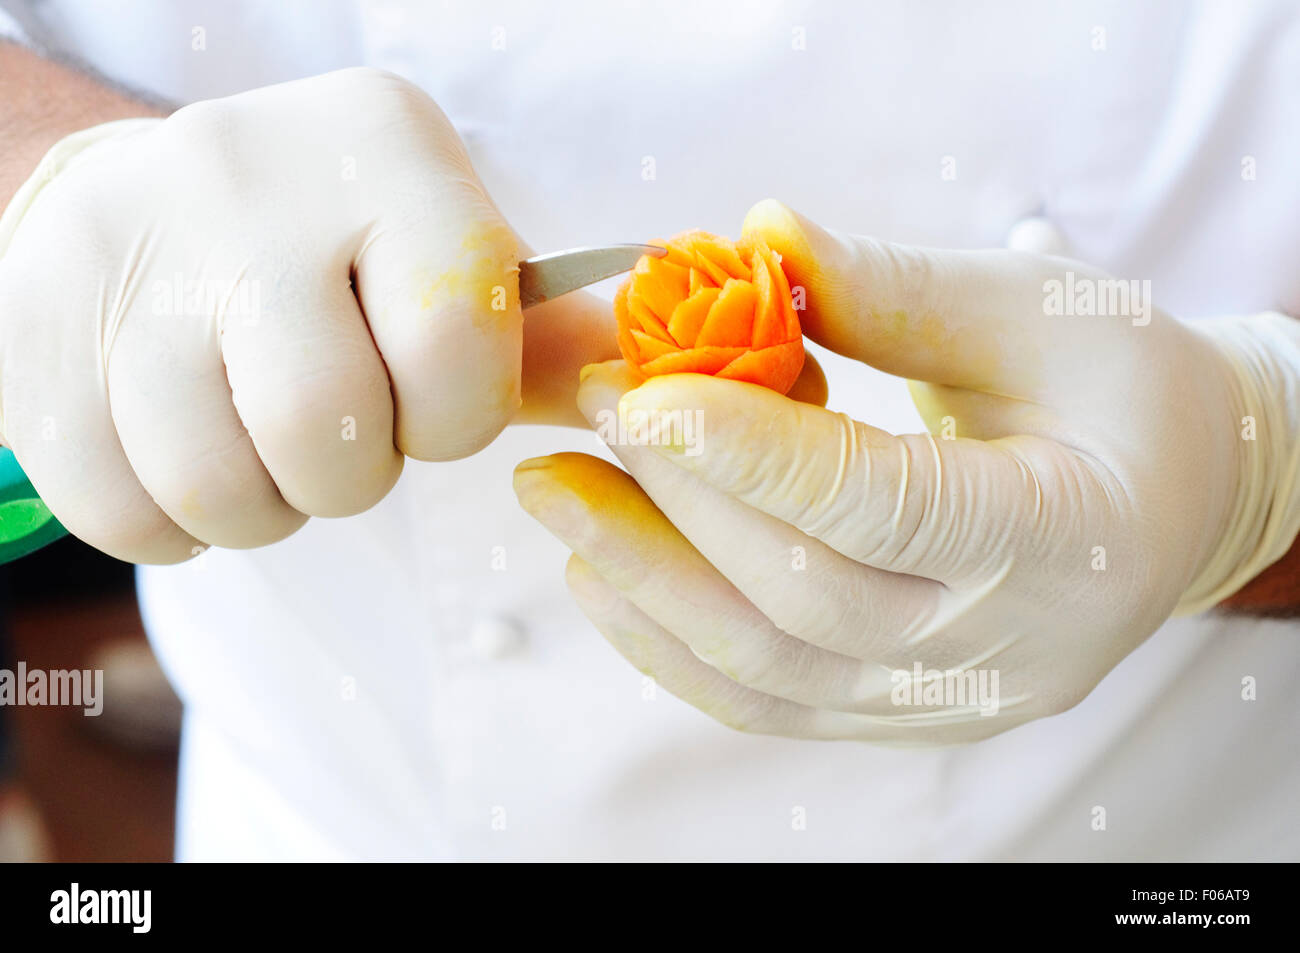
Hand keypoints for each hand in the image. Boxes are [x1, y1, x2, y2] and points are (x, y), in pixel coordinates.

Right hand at [0, 67, 608, 561]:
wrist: (146, 204)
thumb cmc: (335, 255)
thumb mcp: (443, 262)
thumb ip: (535, 341)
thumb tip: (637, 397)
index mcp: (387, 150)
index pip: (454, 345)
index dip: (449, 419)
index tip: (423, 402)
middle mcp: (247, 177)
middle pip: (326, 431)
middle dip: (350, 473)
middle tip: (336, 431)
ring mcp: (124, 248)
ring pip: (217, 488)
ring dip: (262, 507)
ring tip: (261, 444)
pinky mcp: (31, 329)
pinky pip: (121, 511)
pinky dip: (171, 524)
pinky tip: (184, 454)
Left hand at [515, 201, 1299, 743]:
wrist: (1174, 500)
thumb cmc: (1122, 392)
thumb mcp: (1038, 315)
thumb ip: (897, 290)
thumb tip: (756, 237)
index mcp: (1068, 538)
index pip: (886, 510)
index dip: (754, 455)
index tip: (642, 392)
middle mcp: (1008, 649)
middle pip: (804, 600)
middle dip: (676, 503)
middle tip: (590, 411)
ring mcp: (948, 701)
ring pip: (767, 669)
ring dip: (644, 582)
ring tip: (557, 494)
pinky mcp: (898, 715)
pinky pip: (765, 701)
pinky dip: (671, 643)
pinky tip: (603, 573)